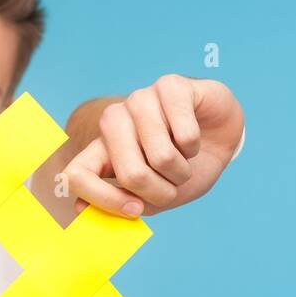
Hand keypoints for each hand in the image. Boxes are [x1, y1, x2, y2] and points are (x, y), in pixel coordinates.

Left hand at [63, 75, 243, 217]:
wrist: (218, 138)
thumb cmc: (180, 167)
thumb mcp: (152, 195)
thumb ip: (121, 204)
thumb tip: (78, 208)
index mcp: (101, 149)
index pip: (77, 175)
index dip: (102, 199)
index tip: (135, 210)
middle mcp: (114, 120)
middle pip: (129, 174)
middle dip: (160, 192)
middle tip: (173, 186)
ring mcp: (139, 99)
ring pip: (161, 156)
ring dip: (182, 171)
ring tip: (184, 159)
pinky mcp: (169, 86)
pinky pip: (185, 135)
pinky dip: (195, 147)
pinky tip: (193, 135)